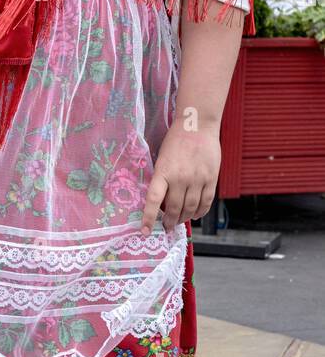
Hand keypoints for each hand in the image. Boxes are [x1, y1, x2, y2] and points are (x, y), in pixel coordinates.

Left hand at [141, 120, 220, 234]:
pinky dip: (200, 212)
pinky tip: (195, 215)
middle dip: (169, 221)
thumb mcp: (162, 159)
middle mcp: (180, 177)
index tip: (145, 231)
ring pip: (191, 208)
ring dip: (184, 218)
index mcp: (163, 171)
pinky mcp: (211, 178)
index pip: (153, 200)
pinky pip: (206, 202)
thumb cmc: (175, 141)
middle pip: (174, 208)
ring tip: (179, 221)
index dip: (148, 217)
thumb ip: (162, 180)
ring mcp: (197, 178)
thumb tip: (162, 203)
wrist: (197, 125)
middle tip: (166, 226)